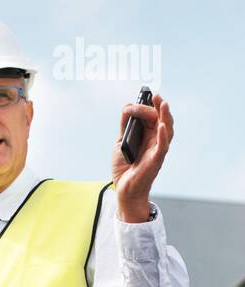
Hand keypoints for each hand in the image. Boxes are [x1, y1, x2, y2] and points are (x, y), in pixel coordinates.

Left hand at [112, 92, 172, 218]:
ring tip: (163, 103)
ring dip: (165, 115)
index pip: (151, 116)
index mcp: (147, 135)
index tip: (137, 100)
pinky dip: (163, 135)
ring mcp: (157, 150)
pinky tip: (162, 125)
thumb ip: (124, 126)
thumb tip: (126, 106)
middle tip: (153, 95)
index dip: (145, 106)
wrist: (124, 190)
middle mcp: (155, 141)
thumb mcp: (120, 142)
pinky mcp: (156, 160)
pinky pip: (163, 146)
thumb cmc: (124, 169)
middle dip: (156, 106)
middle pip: (160, 118)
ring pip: (167, 129)